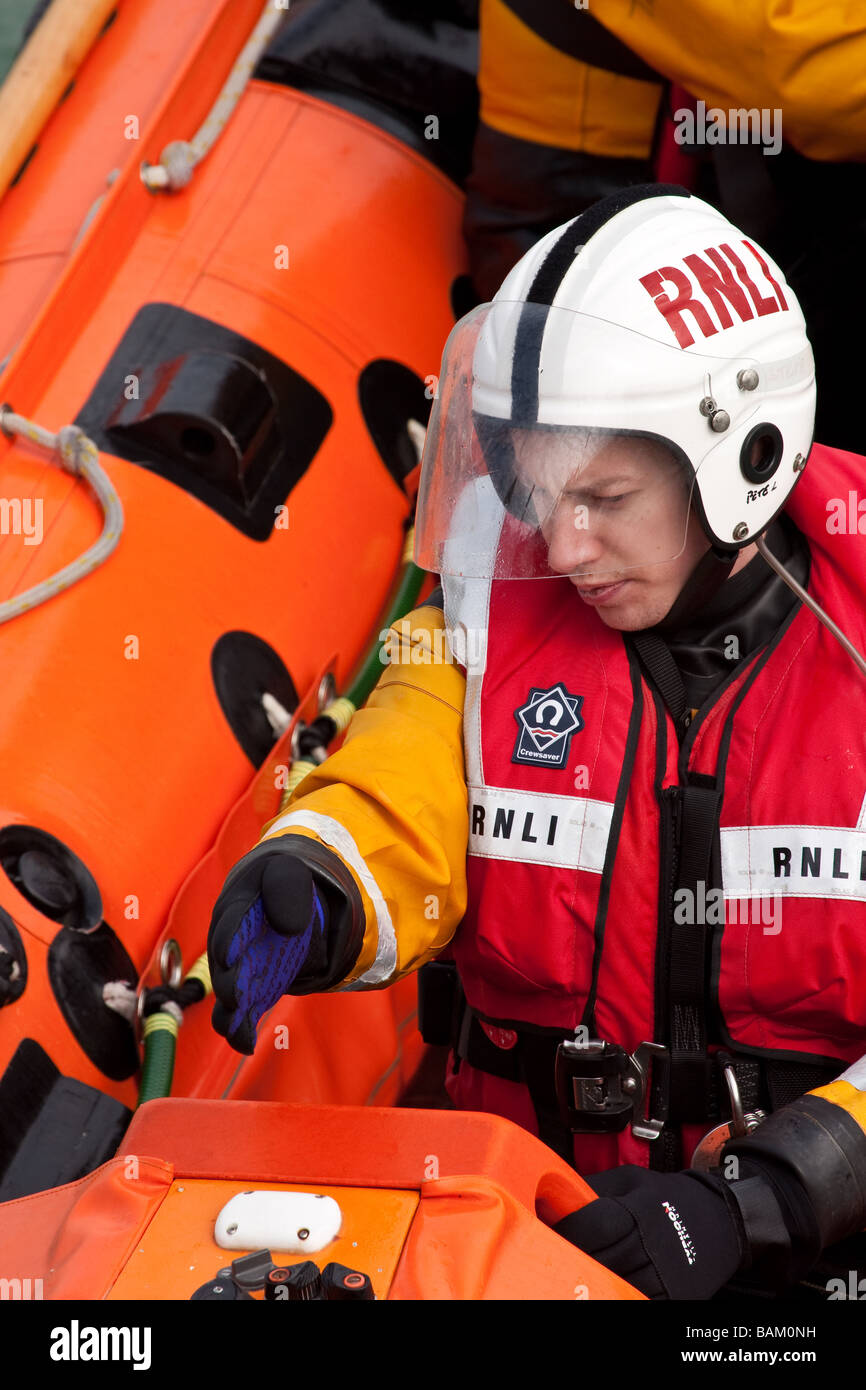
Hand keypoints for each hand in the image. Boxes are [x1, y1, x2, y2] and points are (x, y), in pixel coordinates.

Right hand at [207, 849, 326, 1054]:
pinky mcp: (250, 991)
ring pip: (226, 995)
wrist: (278, 898)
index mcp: (236, 908)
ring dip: (229, 1011)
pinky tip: (247, 1044)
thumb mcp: (289, 873)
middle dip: (228, 982)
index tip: (228, 954)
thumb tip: (287, 926)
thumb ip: (286, 889)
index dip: (228, 939)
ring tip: (235, 1025)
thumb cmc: (281, 883)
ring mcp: (238, 969)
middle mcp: (229, 943)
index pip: (229, 924)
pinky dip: (239, 1031)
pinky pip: (239, 1014)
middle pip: (223, 966)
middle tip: (235, 995)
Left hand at [553, 1165, 747, 1299]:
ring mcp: (664, 1274)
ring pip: (614, 1284)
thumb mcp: (630, 1179)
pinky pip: (637, 1299)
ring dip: (593, 1276)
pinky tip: (607, 1282)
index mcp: (638, 1211)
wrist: (721, 1218)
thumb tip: (552, 1195)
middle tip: (561, 1250)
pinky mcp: (673, 1296)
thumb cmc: (669, 1196)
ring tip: (583, 1266)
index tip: (553, 1228)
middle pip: (598, 1258)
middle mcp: (652, 1243)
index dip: (565, 1229)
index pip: (590, 1226)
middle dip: (574, 1254)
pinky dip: (617, 1292)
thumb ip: (592, 1187)